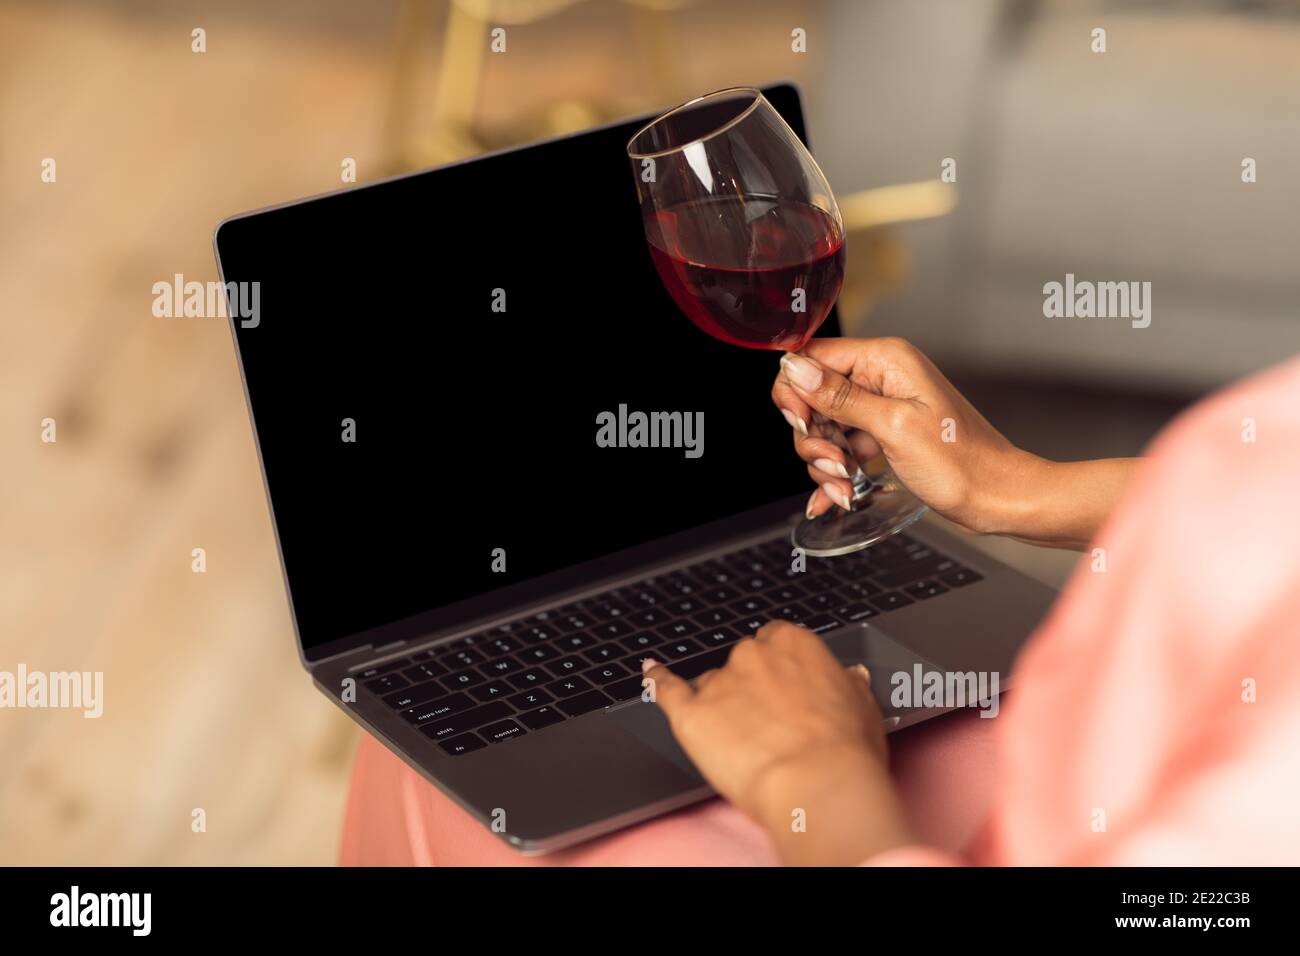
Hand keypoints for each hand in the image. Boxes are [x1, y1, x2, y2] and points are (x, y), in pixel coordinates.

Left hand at [644, 622, 913, 865]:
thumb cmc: (844, 750)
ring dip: (720, 704)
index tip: (782, 688)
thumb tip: (850, 677)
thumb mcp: (863, 707)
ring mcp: (719, 682)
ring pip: (711, 684)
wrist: (816, 783)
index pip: (775, 641)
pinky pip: (666, 689)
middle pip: (742, 662)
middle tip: (767, 723)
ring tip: (738, 739)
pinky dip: (657, 681)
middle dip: (750, 688)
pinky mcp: (691, 714)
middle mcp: (753, 656)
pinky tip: (651, 674)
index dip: (777, 669)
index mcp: (795, 645)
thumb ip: (849, 685)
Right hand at [772, 336, 1025, 532]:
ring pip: (823, 429)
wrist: (997, 498)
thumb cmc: (962, 462)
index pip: (812, 357)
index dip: (796, 391)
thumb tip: (794, 368)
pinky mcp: (882, 435)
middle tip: (837, 465)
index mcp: (885, 360)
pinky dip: (835, 475)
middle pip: (812, 398)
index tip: (804, 426)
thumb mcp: (894, 427)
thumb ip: (840, 398)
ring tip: (847, 486)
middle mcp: (880, 378)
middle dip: (814, 438)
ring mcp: (880, 408)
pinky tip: (836, 498)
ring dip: (825, 463)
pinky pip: (840, 448)